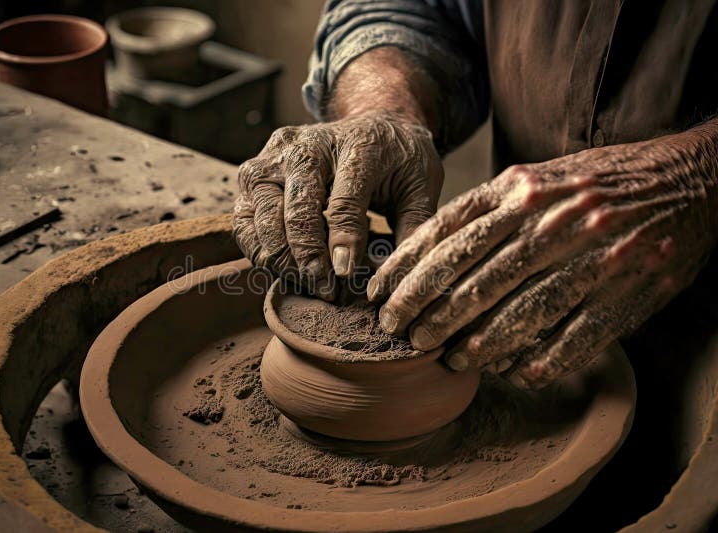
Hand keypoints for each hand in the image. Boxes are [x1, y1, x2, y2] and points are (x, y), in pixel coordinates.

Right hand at [232, 111, 442, 298]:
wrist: (371, 125)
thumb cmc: (397, 159)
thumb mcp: (421, 185)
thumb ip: (413, 227)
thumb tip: (395, 278)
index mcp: (356, 144)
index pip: (344, 201)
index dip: (343, 243)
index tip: (344, 276)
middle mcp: (305, 145)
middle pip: (295, 210)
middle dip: (308, 259)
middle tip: (328, 291)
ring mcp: (272, 157)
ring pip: (261, 219)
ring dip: (282, 261)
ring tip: (309, 283)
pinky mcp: (252, 174)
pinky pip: (244, 222)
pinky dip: (260, 251)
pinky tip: (286, 269)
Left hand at [368, 134, 717, 387]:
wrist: (689, 178)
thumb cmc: (597, 181)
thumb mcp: (536, 176)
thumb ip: (487, 208)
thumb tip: (425, 250)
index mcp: (523, 188)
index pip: (446, 234)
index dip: (405, 270)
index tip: (379, 296)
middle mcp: (552, 221)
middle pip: (471, 279)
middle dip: (428, 313)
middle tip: (403, 336)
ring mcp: (590, 259)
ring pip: (516, 315)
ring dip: (476, 345)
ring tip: (450, 360)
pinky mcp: (625, 294)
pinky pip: (570, 340)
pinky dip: (535, 363)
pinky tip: (512, 373)